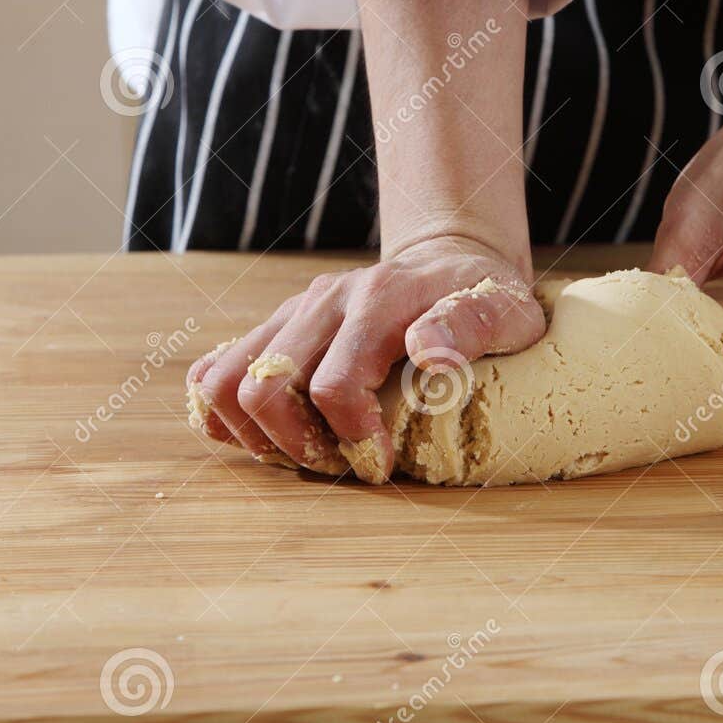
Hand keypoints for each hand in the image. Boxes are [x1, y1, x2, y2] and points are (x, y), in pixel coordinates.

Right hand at [186, 235, 543, 482]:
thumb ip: (471, 325)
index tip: (379, 463)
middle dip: (294, 444)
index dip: (350, 438)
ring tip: (303, 453)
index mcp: (377, 300)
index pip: (333, 385)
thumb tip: (428, 350)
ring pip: (224, 380)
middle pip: (263, 385)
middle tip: (337, 463)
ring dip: (254, 434)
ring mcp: (294, 311)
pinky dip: (224, 413)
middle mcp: (324, 301)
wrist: (450, 259)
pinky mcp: (277, 325)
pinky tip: (268, 435)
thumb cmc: (484, 298)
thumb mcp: (506, 310)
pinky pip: (215, 371)